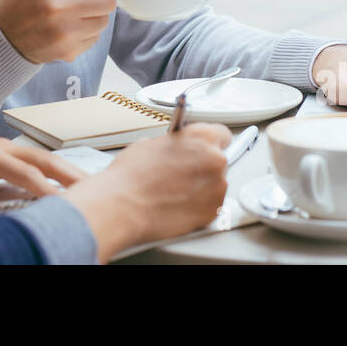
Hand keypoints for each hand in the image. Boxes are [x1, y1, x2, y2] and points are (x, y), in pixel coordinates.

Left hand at [0, 137, 86, 219]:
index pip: (23, 172)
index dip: (45, 188)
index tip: (65, 204)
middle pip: (40, 158)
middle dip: (67, 172)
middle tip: (92, 188)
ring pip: (40, 158)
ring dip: (63, 170)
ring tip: (88, 185)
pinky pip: (32, 163)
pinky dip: (51, 171)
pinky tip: (64, 184)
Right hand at [61, 123, 230, 262]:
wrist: (124, 206)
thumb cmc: (132, 176)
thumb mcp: (151, 143)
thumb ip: (174, 144)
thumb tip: (177, 150)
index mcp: (202, 137)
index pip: (222, 134)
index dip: (209, 142)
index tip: (202, 148)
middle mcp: (215, 161)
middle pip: (219, 160)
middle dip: (203, 165)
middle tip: (181, 172)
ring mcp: (217, 188)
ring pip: (215, 183)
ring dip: (202, 186)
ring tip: (176, 191)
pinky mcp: (213, 211)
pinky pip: (211, 204)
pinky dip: (199, 204)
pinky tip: (178, 204)